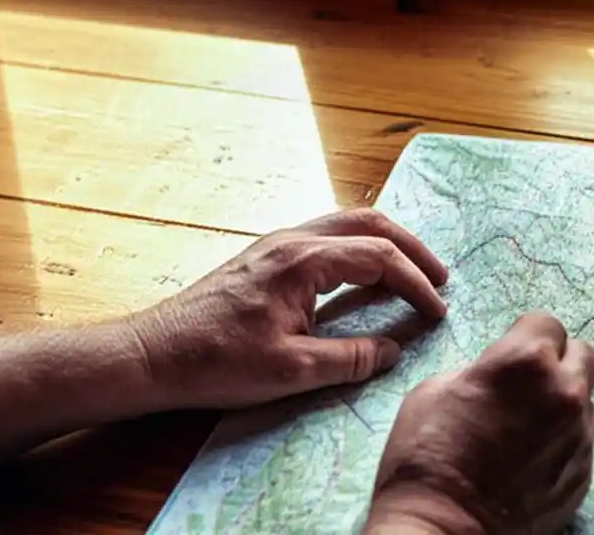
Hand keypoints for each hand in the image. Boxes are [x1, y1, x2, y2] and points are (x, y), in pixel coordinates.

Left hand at [125, 208, 449, 410]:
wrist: (152, 355)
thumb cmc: (216, 363)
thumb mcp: (291, 370)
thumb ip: (351, 359)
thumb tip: (394, 351)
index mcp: (303, 260)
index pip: (379, 258)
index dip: (416, 283)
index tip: (437, 312)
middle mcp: (293, 240)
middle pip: (369, 223)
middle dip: (412, 248)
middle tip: (441, 277)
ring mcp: (277, 244)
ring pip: (347, 224)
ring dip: (386, 244)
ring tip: (413, 271)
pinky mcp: (266, 257)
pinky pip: (328, 237)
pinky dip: (360, 249)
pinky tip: (365, 276)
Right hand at [364, 312, 593, 534]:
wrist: (441, 531)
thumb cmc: (425, 458)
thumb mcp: (435, 390)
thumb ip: (482, 369)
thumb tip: (500, 373)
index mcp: (525, 361)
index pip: (547, 322)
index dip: (526, 335)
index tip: (512, 350)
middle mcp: (563, 393)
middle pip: (584, 353)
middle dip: (558, 361)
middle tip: (529, 382)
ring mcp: (579, 436)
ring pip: (585, 400)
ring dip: (561, 403)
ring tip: (525, 428)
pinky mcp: (584, 474)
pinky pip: (581, 441)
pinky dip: (561, 441)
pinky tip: (529, 459)